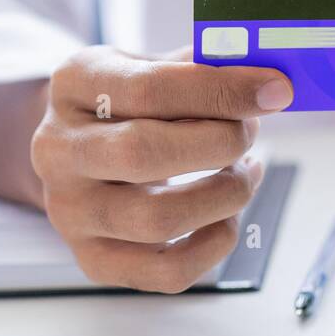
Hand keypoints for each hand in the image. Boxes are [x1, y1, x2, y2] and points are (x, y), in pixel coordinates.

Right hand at [30, 44, 292, 292]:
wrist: (84, 144)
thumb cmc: (132, 100)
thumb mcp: (154, 62)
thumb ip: (203, 67)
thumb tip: (267, 84)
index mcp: (76, 84)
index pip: (149, 89)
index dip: (221, 90)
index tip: (275, 91)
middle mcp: (59, 149)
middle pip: (143, 155)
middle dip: (220, 143)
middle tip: (251, 132)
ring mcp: (70, 211)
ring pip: (157, 220)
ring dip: (224, 195)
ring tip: (244, 172)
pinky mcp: (93, 259)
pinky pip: (165, 273)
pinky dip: (214, 246)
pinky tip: (227, 216)